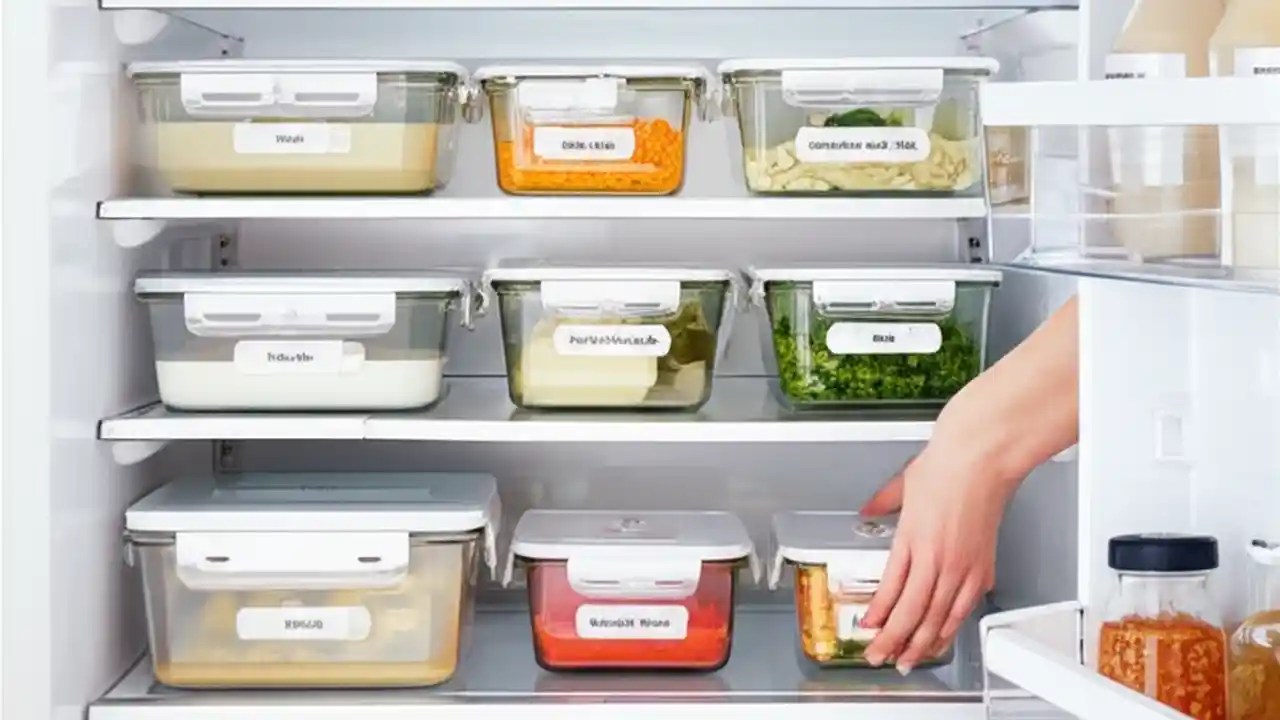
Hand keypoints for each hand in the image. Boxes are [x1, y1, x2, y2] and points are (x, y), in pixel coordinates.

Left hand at [857, 443, 1017, 673]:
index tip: (867, 629)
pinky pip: (963, 607)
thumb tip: (868, 511)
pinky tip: (941, 638)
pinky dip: (950, 627)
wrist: (982, 458)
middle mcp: (936, 559)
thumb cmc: (946, 465)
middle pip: (911, 612)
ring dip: (921, 642)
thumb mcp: (902, 485)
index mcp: (911, 540)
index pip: (890, 589)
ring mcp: (961, 566)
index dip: (878, 615)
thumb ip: (882, 503)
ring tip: (907, 659)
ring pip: (938, 617)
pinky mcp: (982, 567)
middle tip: (880, 657)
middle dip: (893, 640)